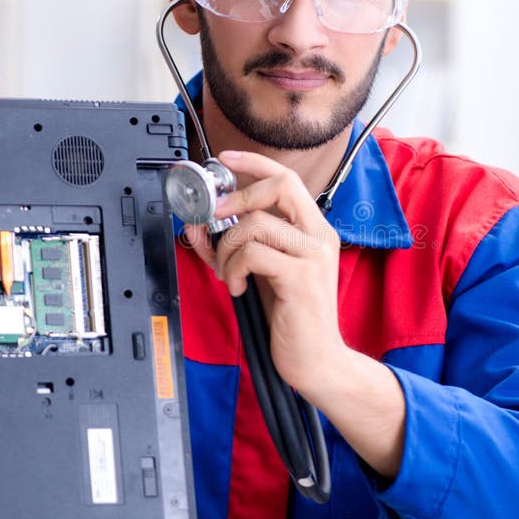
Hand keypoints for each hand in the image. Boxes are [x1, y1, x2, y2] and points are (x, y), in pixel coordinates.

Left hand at [186, 149, 343, 396]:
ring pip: (255, 223)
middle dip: (237, 196)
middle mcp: (319, 237)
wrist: (318, 359)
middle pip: (280, 186)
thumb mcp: (263, 273)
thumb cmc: (293, 316)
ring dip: (227, 247)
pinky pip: (252, 254)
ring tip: (227, 271)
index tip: (227, 159)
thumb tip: (200, 225)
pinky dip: (232, 269)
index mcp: (313, 231)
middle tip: (216, 218)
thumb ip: (239, 246)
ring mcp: (313, 256)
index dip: (255, 163)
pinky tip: (236, 287)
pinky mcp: (301, 278)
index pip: (287, 180)